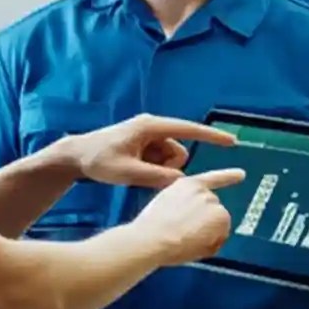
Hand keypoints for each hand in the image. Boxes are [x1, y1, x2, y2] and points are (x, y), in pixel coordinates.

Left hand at [68, 113, 237, 187]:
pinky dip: (152, 169)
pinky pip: (160, 161)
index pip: (189, 130)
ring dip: (159, 170)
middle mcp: (152, 128)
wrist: (76, 156)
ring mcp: (148, 136)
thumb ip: (156, 177)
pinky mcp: (144, 145)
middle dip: (169, 168)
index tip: (232, 142)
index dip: (211, 136)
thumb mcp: (127, 172)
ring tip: (134, 172)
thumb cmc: (98, 161)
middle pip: (179, 152)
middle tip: (143, 175)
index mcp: (150, 127)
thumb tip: (181, 180)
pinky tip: (132, 170)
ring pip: (170, 159)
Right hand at [132, 168, 245, 265]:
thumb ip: (184, 208)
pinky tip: (195, 245)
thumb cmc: (152, 229)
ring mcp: (213, 202)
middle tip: (186, 236)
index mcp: (185, 186)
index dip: (228, 177)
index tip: (242, 174)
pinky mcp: (221, 215)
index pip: (211, 179)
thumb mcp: (167, 209)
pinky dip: (213, 244)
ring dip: (209, 234)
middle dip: (205, 224)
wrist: (153, 236)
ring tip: (186, 241)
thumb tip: (198, 223)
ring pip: (218, 225)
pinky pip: (221, 236)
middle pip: (213, 211)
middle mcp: (203, 190)